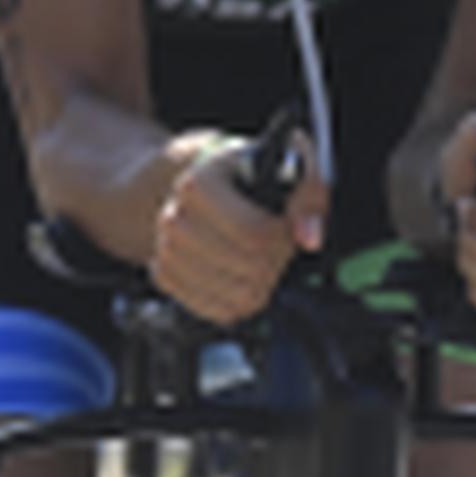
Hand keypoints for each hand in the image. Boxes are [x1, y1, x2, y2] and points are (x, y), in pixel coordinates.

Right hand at [148, 127, 325, 323]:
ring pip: (237, 295)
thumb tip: (309, 239)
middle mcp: (173, 218)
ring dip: (265, 284)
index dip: (284, 236)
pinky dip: (244, 302)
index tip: (287, 225)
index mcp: (198, 184)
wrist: (206, 183)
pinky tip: (249, 279)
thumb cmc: (252, 172)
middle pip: (248, 266)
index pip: (254, 232)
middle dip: (277, 260)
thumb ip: (308, 196)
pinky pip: (219, 311)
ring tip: (266, 260)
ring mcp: (166, 251)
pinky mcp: (167, 278)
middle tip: (280, 245)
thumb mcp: (289, 166)